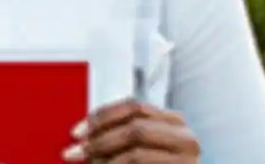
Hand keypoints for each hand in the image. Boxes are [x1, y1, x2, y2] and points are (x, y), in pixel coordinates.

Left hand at [62, 99, 199, 162]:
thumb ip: (118, 133)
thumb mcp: (138, 146)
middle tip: (76, 152)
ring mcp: (188, 158)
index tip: (76, 132)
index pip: (133, 106)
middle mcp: (185, 136)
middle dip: (99, 139)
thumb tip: (81, 135)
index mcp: (173, 121)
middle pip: (134, 127)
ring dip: (106, 157)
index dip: (100, 116)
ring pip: (137, 149)